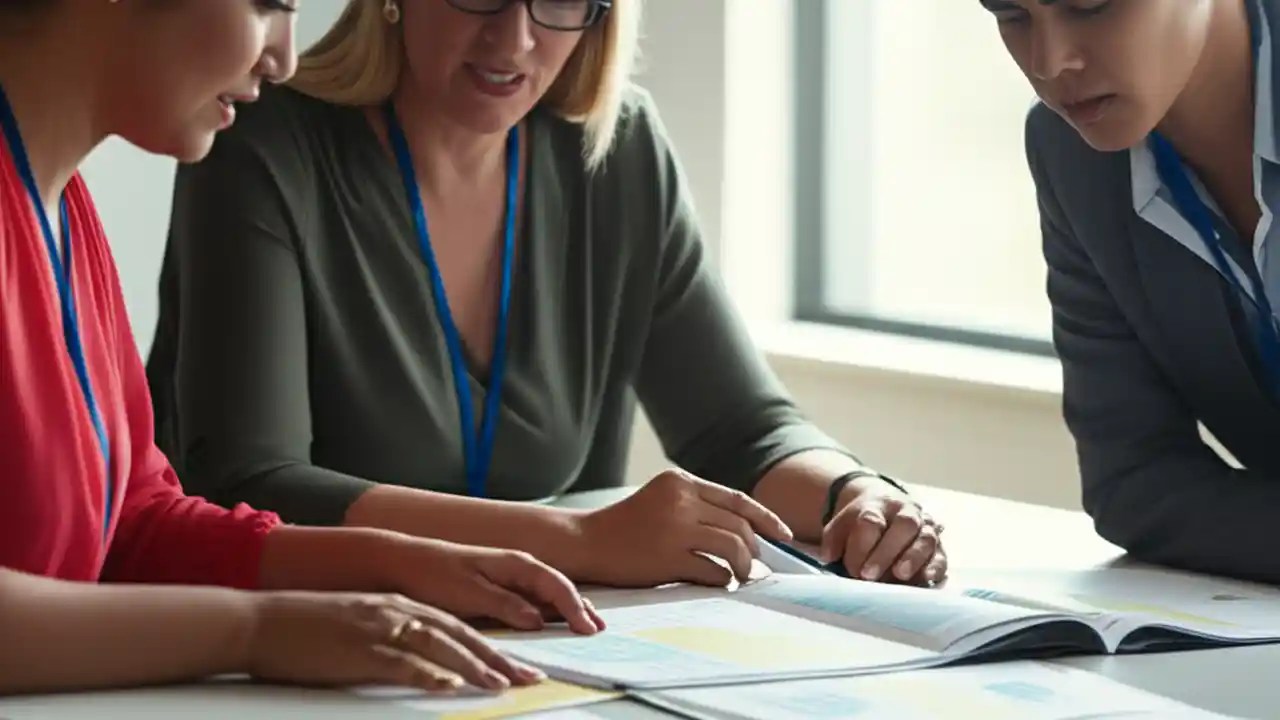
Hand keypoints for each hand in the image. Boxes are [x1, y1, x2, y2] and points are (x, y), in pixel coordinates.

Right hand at [247, 590, 546, 691]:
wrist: (261, 621)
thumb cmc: (308, 628)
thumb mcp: (362, 624)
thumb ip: (396, 638)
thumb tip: (430, 666)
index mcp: (399, 606)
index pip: (458, 626)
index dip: (491, 646)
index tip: (519, 665)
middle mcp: (396, 612)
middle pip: (460, 636)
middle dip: (499, 658)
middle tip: (529, 676)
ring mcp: (379, 630)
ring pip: (440, 647)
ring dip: (475, 666)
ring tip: (502, 684)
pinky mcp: (359, 650)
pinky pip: (401, 663)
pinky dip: (428, 675)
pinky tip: (448, 685)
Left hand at [378, 536, 604, 633]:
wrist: (404, 563)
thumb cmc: (434, 573)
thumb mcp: (469, 592)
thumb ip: (506, 604)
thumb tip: (539, 619)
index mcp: (515, 563)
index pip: (556, 584)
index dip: (574, 607)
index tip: (587, 628)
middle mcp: (516, 568)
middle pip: (558, 587)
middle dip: (580, 606)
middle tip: (599, 628)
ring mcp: (508, 577)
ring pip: (547, 594)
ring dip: (568, 608)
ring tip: (587, 625)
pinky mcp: (497, 589)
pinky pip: (532, 599)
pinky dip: (549, 610)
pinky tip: (554, 621)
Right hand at [575, 469, 793, 586]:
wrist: (587, 542)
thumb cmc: (627, 525)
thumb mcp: (662, 500)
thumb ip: (699, 507)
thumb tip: (749, 534)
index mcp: (680, 481)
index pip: (737, 499)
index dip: (767, 518)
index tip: (785, 536)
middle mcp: (680, 500)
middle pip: (739, 526)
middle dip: (755, 549)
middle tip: (754, 566)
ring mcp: (674, 528)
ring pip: (733, 548)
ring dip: (743, 567)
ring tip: (738, 576)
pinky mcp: (667, 558)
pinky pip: (713, 571)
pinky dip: (722, 579)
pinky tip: (717, 581)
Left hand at [819, 476, 946, 585]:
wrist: (885, 505)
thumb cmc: (860, 523)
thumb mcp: (840, 526)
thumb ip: (832, 540)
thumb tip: (828, 557)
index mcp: (877, 505)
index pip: (870, 521)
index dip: (861, 546)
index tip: (852, 568)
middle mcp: (905, 511)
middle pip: (903, 525)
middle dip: (886, 551)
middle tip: (869, 575)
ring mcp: (924, 526)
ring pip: (926, 537)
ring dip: (913, 557)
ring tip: (899, 575)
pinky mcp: (938, 545)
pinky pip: (941, 554)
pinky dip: (935, 566)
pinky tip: (926, 577)